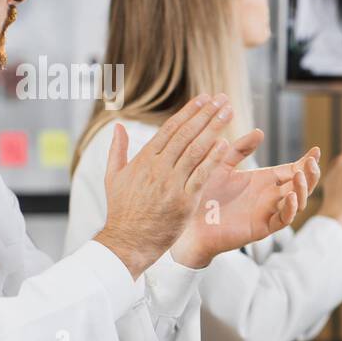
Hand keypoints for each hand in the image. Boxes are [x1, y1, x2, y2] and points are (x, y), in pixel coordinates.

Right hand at [95, 94, 233, 278]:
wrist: (127, 241)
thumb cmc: (122, 211)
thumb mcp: (113, 177)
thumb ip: (118, 150)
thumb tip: (118, 126)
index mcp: (143, 160)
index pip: (170, 129)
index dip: (189, 112)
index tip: (203, 99)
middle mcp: (158, 168)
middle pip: (186, 134)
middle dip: (206, 114)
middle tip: (222, 99)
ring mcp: (171, 184)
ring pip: (196, 150)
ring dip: (214, 129)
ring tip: (228, 113)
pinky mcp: (184, 201)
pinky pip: (201, 175)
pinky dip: (213, 159)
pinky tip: (225, 144)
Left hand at [170, 137, 321, 268]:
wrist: (187, 220)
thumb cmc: (202, 192)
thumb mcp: (222, 164)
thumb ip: (240, 149)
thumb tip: (260, 131)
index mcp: (264, 181)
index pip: (293, 170)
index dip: (306, 161)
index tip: (316, 150)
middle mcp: (270, 196)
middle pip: (301, 185)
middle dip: (310, 174)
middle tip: (312, 163)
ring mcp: (268, 212)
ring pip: (298, 202)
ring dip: (303, 189)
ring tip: (300, 175)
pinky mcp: (262, 227)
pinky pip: (283, 219)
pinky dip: (291, 209)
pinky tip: (291, 196)